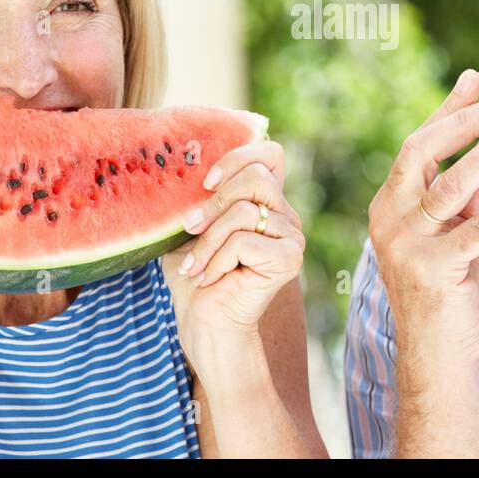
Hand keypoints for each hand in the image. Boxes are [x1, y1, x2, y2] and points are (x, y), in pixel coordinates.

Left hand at [162, 141, 304, 357]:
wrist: (204, 322)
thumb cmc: (195, 275)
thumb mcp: (189, 227)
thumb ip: (196, 196)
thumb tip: (186, 166)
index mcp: (265, 202)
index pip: (270, 154)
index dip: (239, 156)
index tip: (206, 182)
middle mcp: (284, 215)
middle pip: (256, 177)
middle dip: (214, 203)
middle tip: (189, 227)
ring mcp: (292, 237)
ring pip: (245, 211)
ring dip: (208, 240)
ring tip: (194, 265)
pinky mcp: (290, 259)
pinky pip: (245, 241)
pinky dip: (217, 259)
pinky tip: (209, 278)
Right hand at [367, 68, 478, 365]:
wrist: (440, 354)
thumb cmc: (453, 288)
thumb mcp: (464, 229)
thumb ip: (477, 190)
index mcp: (390, 202)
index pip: (418, 144)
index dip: (449, 110)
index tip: (478, 79)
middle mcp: (389, 218)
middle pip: (421, 153)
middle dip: (464, 122)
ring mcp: (406, 244)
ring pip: (447, 186)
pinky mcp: (433, 270)